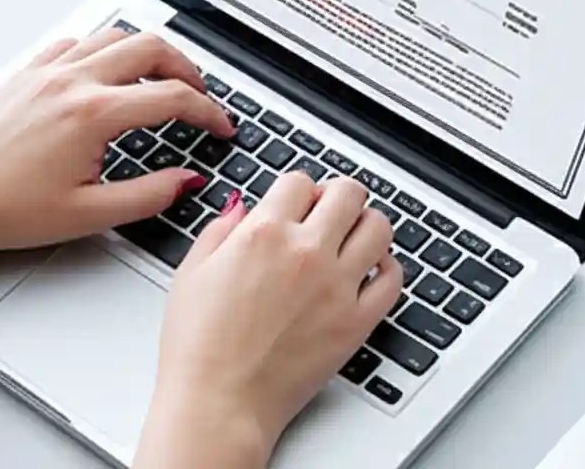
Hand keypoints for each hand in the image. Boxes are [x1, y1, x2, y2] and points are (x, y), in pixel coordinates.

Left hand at [0, 29, 233, 264]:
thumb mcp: (92, 215)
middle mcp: (72, 83)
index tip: (220, 126)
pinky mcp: (28, 74)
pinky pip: (77, 42)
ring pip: (116, 35)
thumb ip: (151, 194)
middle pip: (152, 47)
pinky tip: (110, 72)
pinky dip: (105, 50)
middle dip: (188, 69)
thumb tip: (187, 180)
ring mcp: (48, 73)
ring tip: (163, 77)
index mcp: (93, 114)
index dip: (209, 112)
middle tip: (200, 94)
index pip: (174, 97)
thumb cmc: (7, 210)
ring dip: (149, 52)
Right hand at [135, 175, 401, 468]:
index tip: (296, 203)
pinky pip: (393, 279)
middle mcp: (306, 252)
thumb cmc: (199, 348)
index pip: (300, 181)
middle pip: (349, 192)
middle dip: (338, 196)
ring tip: (353, 238)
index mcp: (263, 234)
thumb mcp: (191, 274)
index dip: (297, 190)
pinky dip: (388, 268)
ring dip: (367, 226)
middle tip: (330, 212)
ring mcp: (337, 285)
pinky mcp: (357, 320)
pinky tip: (373, 270)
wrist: (219, 403)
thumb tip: (242, 206)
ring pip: (379, 228)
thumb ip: (220, 230)